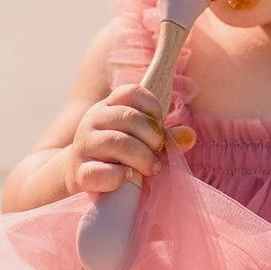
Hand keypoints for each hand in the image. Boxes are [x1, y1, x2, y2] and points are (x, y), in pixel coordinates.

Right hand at [64, 85, 194, 195]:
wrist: (80, 174)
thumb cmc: (116, 154)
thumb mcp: (139, 140)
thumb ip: (164, 137)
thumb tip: (190, 136)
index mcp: (108, 106)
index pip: (131, 92)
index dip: (153, 107)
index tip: (160, 125)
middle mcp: (92, 120)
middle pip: (128, 117)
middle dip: (152, 137)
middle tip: (158, 152)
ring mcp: (84, 145)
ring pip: (117, 142)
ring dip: (142, 157)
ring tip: (152, 169)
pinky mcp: (80, 172)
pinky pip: (99, 172)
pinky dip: (119, 176)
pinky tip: (128, 177)